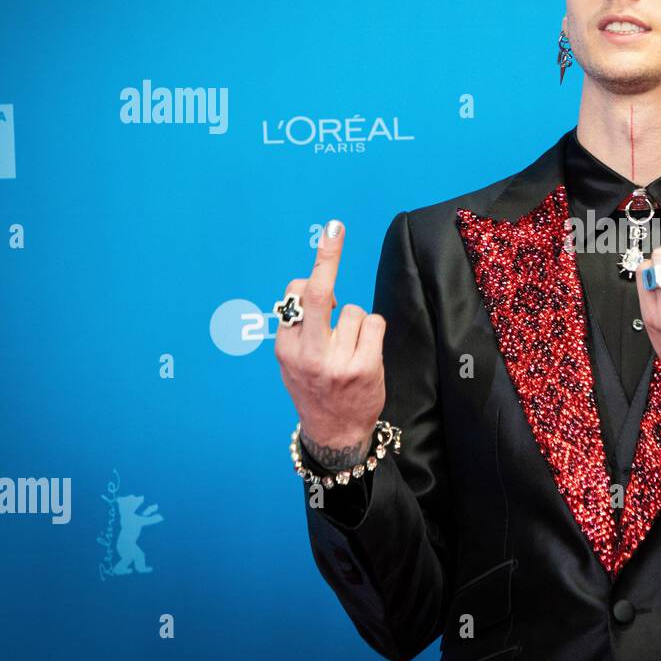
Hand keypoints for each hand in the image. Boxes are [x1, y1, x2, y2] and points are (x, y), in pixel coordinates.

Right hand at [274, 219, 386, 469]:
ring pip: (355, 311)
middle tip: (334, 228)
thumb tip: (313, 283)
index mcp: (286, 348)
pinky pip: (374, 324)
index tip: (327, 244)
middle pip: (317, 295)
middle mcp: (308, 354)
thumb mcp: (293, 362)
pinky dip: (373, 330)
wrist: (335, 433)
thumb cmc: (316, 388)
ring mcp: (337, 362)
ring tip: (351, 349)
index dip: (313, 279)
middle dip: (327, 257)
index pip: (296, 297)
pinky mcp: (364, 368)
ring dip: (358, 322)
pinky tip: (366, 351)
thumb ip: (299, 327)